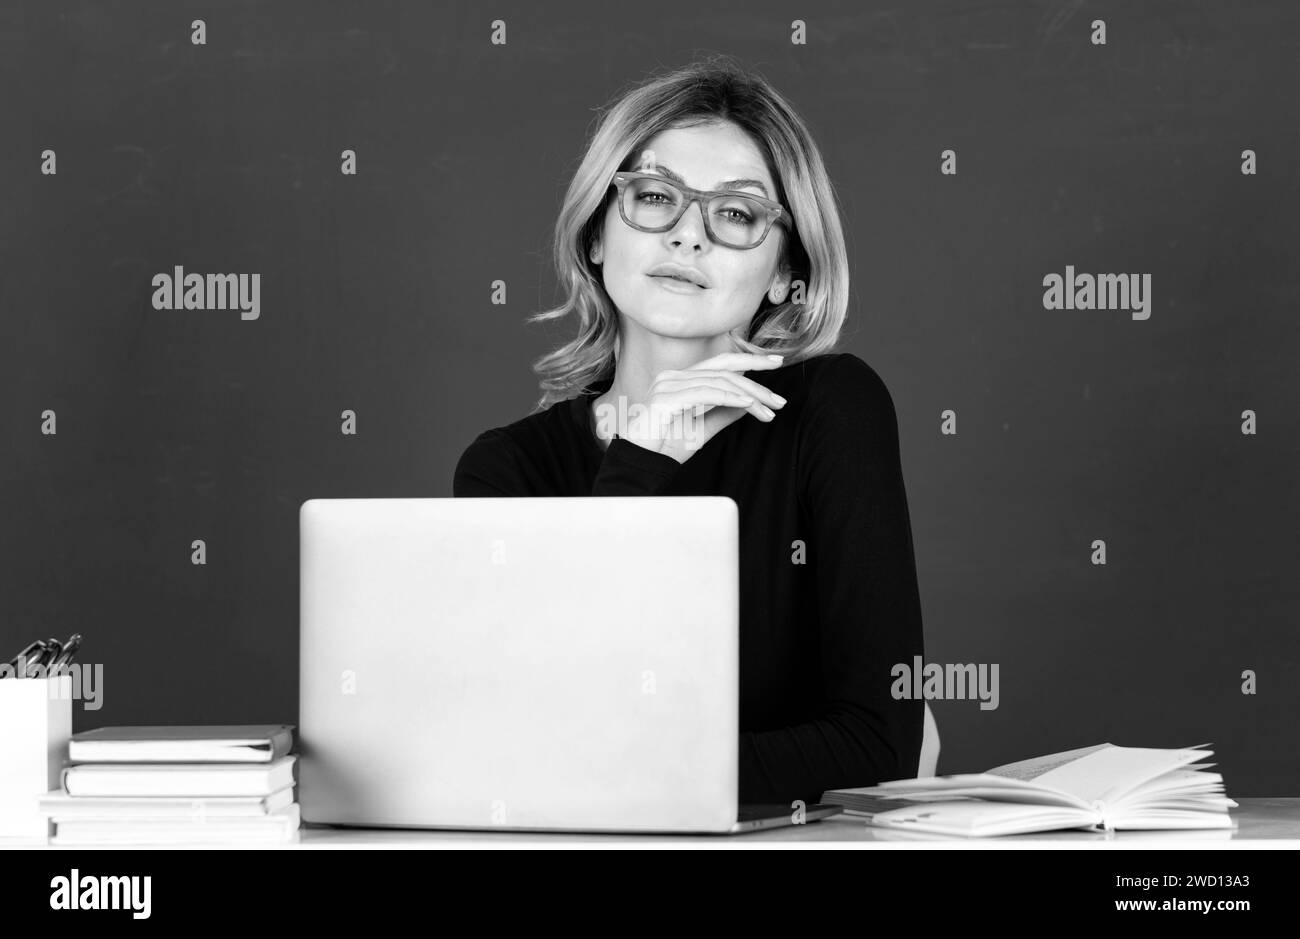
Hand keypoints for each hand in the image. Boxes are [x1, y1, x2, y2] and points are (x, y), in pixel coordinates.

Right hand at [619, 352, 787, 463]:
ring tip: (769, 411)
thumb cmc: (666, 446)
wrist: (640, 464)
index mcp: (680, 378)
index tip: (776, 363)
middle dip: (756, 381)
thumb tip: (749, 402)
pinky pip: (705, 393)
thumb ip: (723, 413)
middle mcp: (673, 376)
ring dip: (749, 397)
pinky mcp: (665, 398)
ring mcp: (667, 385)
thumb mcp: (703, 427)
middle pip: (723, 370)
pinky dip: (730, 398)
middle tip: (780, 399)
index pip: (720, 362)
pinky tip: (749, 406)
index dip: (750, 359)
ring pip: (719, 382)